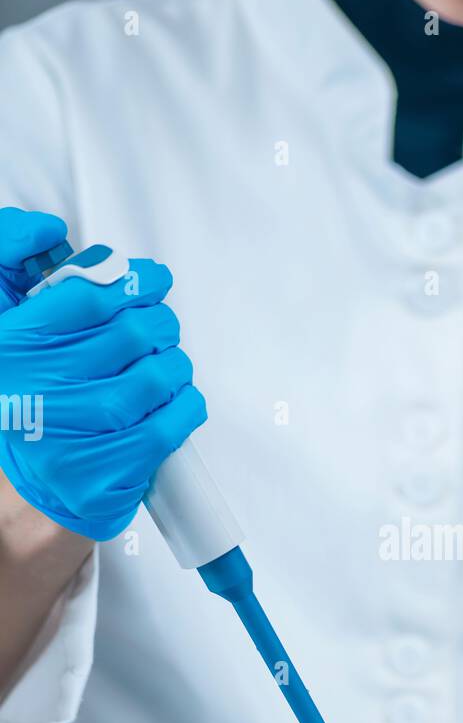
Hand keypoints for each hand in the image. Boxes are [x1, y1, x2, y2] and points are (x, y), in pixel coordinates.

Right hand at [0, 206, 205, 540]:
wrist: (28, 493)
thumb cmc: (28, 401)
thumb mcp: (8, 330)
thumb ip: (14, 266)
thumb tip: (45, 229)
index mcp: (12, 345)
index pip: (88, 294)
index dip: (132, 280)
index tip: (151, 279)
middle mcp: (36, 387)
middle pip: (131, 333)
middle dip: (159, 325)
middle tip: (160, 330)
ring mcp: (71, 434)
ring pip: (155, 377)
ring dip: (174, 365)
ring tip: (166, 368)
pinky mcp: (104, 474)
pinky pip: (168, 424)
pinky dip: (184, 406)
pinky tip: (176, 401)